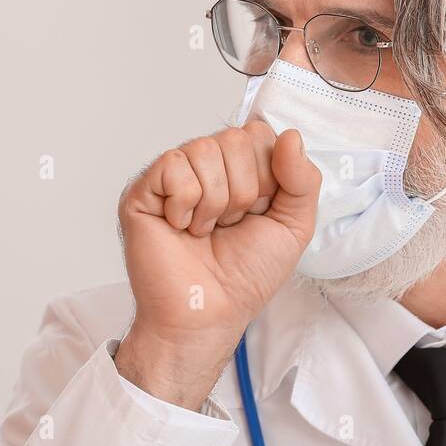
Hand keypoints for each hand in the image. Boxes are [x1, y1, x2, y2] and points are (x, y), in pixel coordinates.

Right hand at [113, 122, 320, 407]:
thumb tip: (290, 136)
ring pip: (204, 149)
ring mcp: (172, 176)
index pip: (260, 133)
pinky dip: (185, 203)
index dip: (269, 174)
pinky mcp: (142, 192)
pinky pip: (173, 166)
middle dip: (245, 190)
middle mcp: (205, 165)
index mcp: (239, 168)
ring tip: (206, 230)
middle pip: (235, 138)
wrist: (210, 312)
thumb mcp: (294, 225)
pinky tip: (181, 227)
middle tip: (230, 224)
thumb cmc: (246, 275)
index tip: (260, 212)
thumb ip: (303, 179)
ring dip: (215, 201)